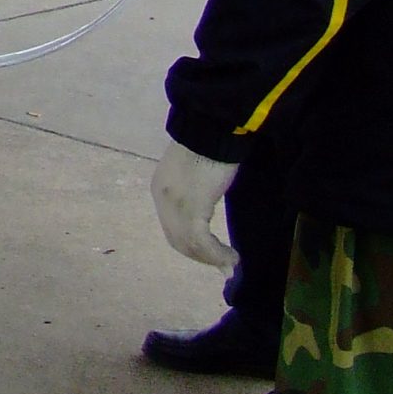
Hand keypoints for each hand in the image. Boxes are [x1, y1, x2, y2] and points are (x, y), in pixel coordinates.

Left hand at [151, 142, 238, 270]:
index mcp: (161, 189)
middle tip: (223, 265)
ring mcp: (174, 204)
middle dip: (201, 256)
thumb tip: (208, 210)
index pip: (171, 227)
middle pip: (177, 240)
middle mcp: (162, 199)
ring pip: (188, 244)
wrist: (212, 128)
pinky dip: (216, 254)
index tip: (212, 256)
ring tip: (230, 263)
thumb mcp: (197, 173)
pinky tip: (231, 257)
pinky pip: (200, 241)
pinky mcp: (191, 207)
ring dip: (211, 258)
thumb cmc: (211, 146)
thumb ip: (197, 193)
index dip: (191, 246)